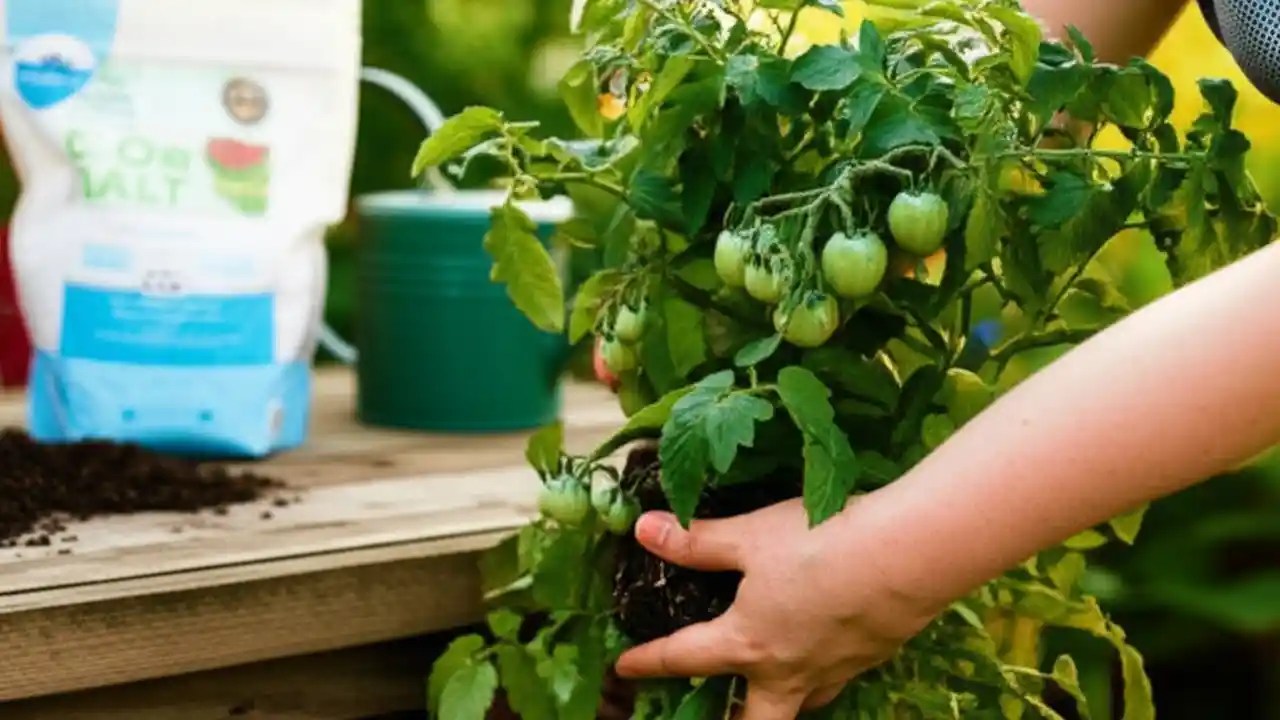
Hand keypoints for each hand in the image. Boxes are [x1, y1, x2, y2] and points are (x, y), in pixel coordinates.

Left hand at [614, 497, 942, 719]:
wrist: (907, 556)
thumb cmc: (820, 543)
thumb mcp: (749, 536)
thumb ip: (696, 541)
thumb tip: (641, 529)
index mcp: (747, 643)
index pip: (684, 658)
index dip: (648, 662)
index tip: (623, 668)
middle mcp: (787, 672)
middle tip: (717, 713)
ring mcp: (833, 671)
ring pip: (800, 704)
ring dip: (781, 701)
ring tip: (771, 682)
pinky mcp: (869, 658)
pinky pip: (835, 678)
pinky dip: (822, 672)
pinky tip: (827, 646)